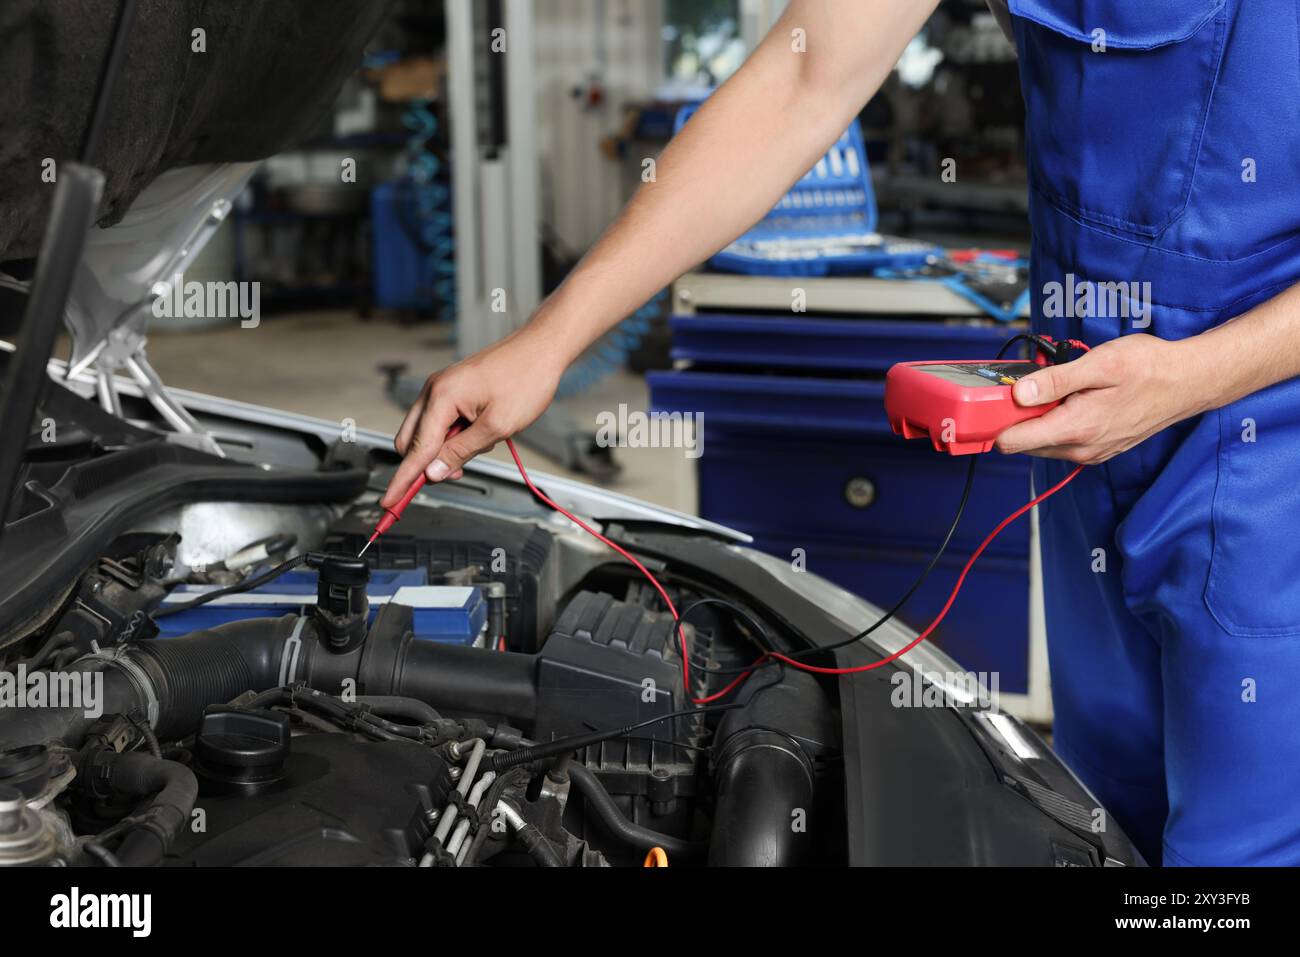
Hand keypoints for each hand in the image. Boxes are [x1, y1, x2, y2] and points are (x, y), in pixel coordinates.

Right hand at [381, 328, 562, 506]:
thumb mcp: (496, 426)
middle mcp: (435, 390)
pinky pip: (441, 421)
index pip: (415, 449)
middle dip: (428, 463)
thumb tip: (434, 472)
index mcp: (442, 396)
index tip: (389, 502)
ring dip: (446, 448)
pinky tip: (482, 431)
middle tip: (457, 472)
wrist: (541, 350)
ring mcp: (442, 388)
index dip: (403, 480)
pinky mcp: (452, 390)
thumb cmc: (526, 379)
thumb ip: (461, 452)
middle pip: (411, 441)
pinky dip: (455, 435)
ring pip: (427, 433)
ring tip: (484, 441)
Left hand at [994, 334, 1211, 464]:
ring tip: (1058, 389)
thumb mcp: (1099, 364)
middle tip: (1030, 385)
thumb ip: (1055, 381)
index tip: (992, 402)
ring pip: (1042, 442)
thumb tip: (1018, 393)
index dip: (995, 422)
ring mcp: (1090, 452)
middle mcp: (1080, 448)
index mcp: (1076, 428)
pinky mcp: (1098, 449)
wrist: (1188, 382)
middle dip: (1018, 416)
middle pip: (1023, 443)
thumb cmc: (1148, 368)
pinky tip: (1072, 399)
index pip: (1012, 442)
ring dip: (1039, 418)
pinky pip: (1062, 441)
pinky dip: (1057, 422)